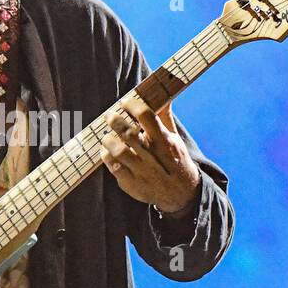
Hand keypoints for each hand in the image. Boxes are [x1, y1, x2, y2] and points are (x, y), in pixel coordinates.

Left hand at [100, 94, 200, 214]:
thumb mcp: (174, 138)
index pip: (147, 117)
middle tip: (109, 116)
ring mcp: (142, 171)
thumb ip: (164, 116)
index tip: (125, 102)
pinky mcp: (132, 184)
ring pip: (119, 151)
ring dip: (108, 140)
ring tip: (106, 136)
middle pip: (129, 133)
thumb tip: (163, 94)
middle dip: (115, 121)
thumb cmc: (174, 159)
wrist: (181, 193)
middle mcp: (153, 155)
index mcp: (164, 141)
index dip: (133, 106)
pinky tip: (106, 151)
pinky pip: (114, 168)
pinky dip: (106, 157)